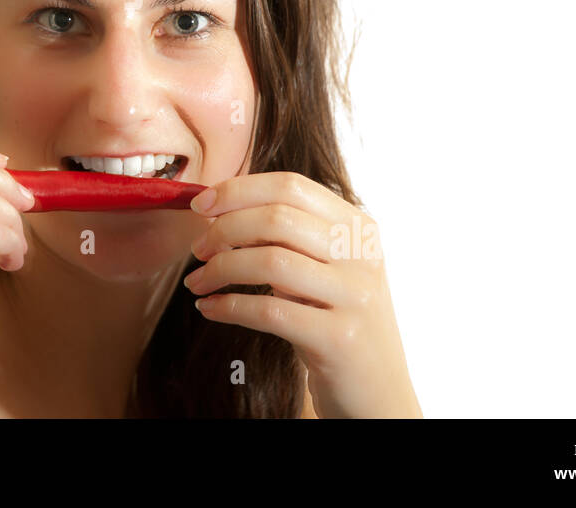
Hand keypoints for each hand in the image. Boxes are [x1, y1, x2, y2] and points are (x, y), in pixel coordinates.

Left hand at [183, 172, 421, 417]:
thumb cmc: (336, 320)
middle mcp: (361, 255)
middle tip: (198, 249)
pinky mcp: (339, 339)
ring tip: (198, 282)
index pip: (291, 186)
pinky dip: (229, 306)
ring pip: (270, 261)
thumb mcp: (322, 268)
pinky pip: (269, 311)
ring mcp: (355, 296)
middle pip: (277, 218)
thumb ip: (285, 236)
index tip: (200, 204)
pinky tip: (210, 309)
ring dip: (220, 269)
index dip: (238, 190)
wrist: (378, 389)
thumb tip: (217, 208)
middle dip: (223, 229)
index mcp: (357, 227)